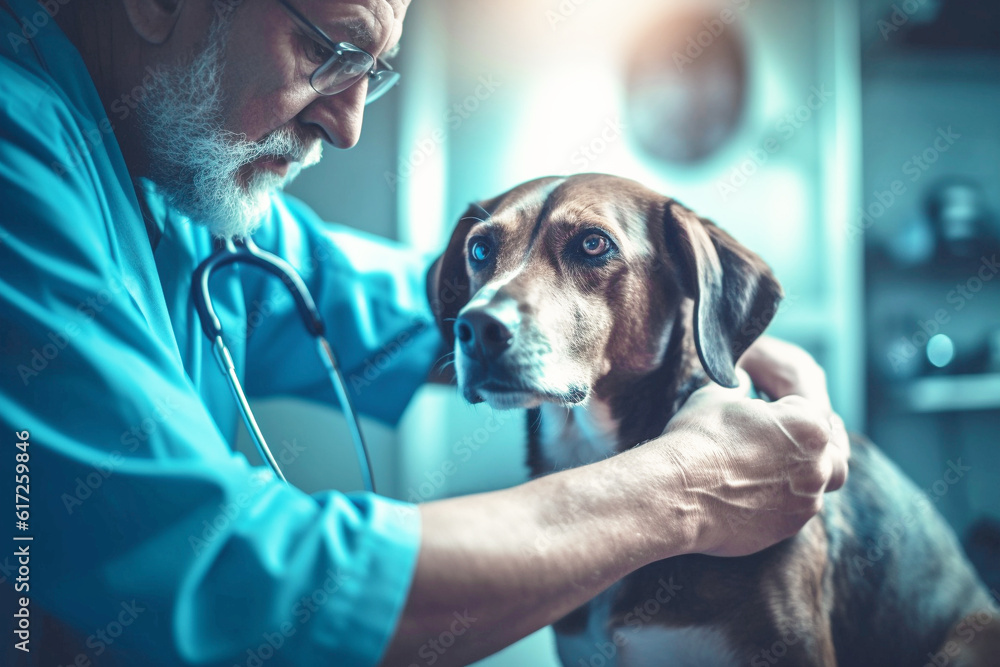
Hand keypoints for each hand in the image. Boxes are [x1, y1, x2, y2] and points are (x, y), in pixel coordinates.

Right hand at [656, 354, 848, 557]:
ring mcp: (805, 502)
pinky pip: (792, 512)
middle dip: (815, 449)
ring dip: (797, 479)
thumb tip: (741, 381)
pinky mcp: (786, 529)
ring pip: (815, 488)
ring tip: (762, 473)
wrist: (675, 493)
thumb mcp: (716, 396)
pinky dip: (778, 504)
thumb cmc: (697, 440)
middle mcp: (817, 466)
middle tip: (781, 446)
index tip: (766, 414)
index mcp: (809, 425)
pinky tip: (748, 496)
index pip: (813, 412)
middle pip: (833, 454)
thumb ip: (739, 388)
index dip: (787, 410)